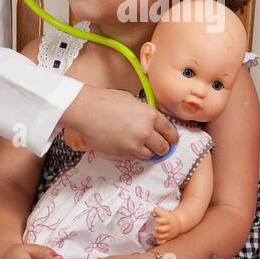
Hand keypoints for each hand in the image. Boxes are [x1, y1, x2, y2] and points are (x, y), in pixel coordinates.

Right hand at [60, 86, 178, 160]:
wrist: (86, 111)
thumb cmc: (106, 102)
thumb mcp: (133, 101)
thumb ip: (146, 114)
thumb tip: (153, 123)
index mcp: (150, 116)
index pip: (170, 131)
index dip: (172, 138)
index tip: (173, 141)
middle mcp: (145, 132)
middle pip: (163, 147)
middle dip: (162, 147)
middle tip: (159, 146)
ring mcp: (134, 145)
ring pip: (149, 155)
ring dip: (147, 151)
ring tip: (139, 144)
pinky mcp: (122, 154)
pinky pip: (133, 157)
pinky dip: (132, 153)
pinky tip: (125, 144)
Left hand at [152, 205, 182, 243]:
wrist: (179, 223)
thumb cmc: (169, 217)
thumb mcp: (165, 212)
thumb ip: (157, 211)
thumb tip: (153, 212)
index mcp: (168, 220)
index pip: (162, 220)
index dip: (158, 220)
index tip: (155, 219)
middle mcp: (169, 227)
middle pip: (163, 229)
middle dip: (157, 229)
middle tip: (154, 228)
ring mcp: (169, 233)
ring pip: (163, 236)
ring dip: (157, 235)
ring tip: (154, 233)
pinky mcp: (168, 238)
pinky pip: (164, 242)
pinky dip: (160, 241)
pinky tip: (157, 239)